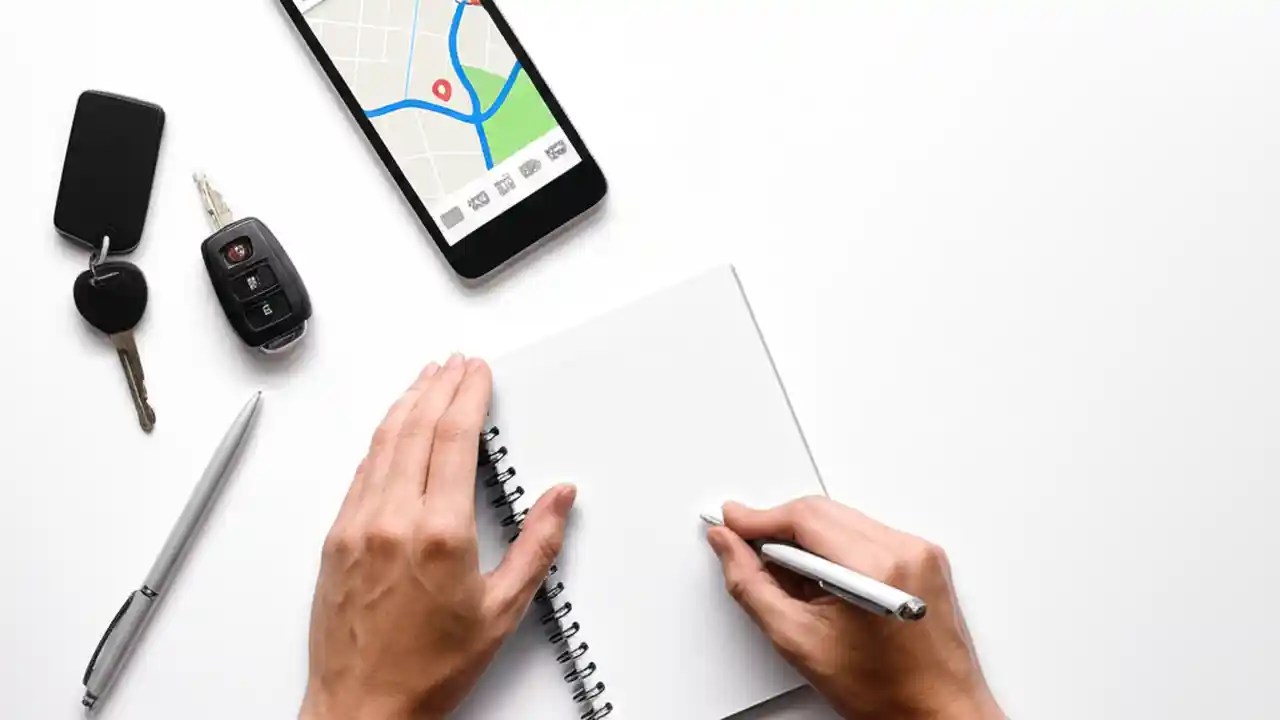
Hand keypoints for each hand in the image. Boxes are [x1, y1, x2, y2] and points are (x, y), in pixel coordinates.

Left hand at [300, 355, 576, 719]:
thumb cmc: (426, 669)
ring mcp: (357, 526)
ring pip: (382, 442)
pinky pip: (359, 471)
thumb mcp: (502, 611)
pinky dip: (379, 439)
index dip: (468, 395)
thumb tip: (559, 498)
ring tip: (423, 380)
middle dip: (438, 386)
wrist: (362, 707)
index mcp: (439, 531)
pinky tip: (389, 430)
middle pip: (415, 427)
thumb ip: (536, 545)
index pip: (454, 436)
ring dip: (405, 403)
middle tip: (455, 364)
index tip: (477, 373)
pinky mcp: (335, 539)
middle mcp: (392, 519)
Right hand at [707, 497, 1002, 719]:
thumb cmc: (886, 692)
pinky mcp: (925, 557)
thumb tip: (728, 546)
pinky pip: (867, 533)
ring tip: (789, 576)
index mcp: (877, 568)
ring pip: (843, 519)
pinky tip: (823, 578)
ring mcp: (920, 551)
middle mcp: (905, 550)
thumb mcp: (799, 641)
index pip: (804, 517)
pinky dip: (836, 547)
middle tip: (748, 549)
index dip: (759, 518)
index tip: (732, 523)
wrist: (939, 713)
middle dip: (779, 527)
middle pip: (823, 512)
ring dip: (807, 538)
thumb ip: (752, 586)